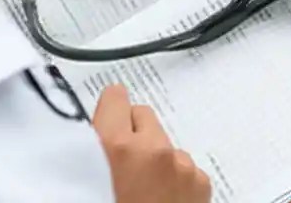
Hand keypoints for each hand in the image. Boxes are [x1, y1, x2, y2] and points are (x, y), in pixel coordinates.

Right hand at [92, 84, 210, 202]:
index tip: (105, 116)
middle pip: (143, 116)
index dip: (109, 109)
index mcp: (119, 149)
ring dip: (154, 157)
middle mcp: (155, 150)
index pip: (114, 97)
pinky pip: (183, 165)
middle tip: (120, 164)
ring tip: (141, 187)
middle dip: (132, 132)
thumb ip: (94, 152)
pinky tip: (160, 196)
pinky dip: (173, 176)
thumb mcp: (89, 184)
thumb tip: (94, 136)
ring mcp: (183, 166)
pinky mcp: (201, 182)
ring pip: (163, 143)